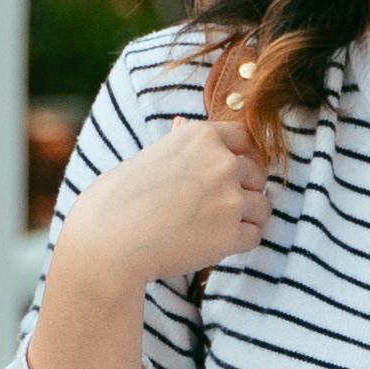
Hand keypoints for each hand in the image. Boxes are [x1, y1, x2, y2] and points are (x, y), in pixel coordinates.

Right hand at [26, 108, 274, 368]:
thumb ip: (175, 145)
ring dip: (244, 219)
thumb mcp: (145, 158)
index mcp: (200, 136)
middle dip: (243, 190)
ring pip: (262, 208)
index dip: (239, 158)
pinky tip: (209, 245)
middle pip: (259, 174)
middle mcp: (221, 162)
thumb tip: (181, 123)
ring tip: (211, 229)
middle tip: (214, 208)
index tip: (224, 175)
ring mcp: (230, 198)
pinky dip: (237, 244)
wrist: (107, 243)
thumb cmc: (115, 201)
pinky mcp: (231, 233)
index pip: (245, 138)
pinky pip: (254, 237)